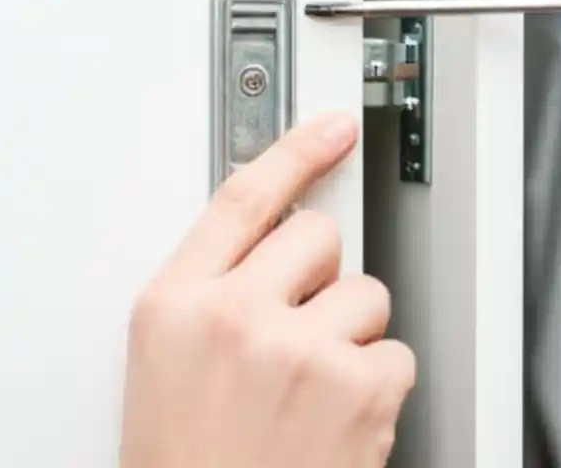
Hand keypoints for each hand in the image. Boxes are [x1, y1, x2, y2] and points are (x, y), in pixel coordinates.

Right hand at [119, 114, 414, 467]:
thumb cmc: (185, 460)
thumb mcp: (164, 360)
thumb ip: (213, 288)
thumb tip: (274, 240)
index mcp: (175, 304)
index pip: (242, 198)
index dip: (295, 151)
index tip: (332, 126)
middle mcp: (236, 317)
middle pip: (317, 236)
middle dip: (318, 277)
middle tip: (295, 333)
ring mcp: (300, 351)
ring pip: (367, 293)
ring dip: (350, 335)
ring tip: (309, 390)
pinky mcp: (356, 390)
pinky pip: (396, 353)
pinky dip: (379, 386)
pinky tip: (337, 418)